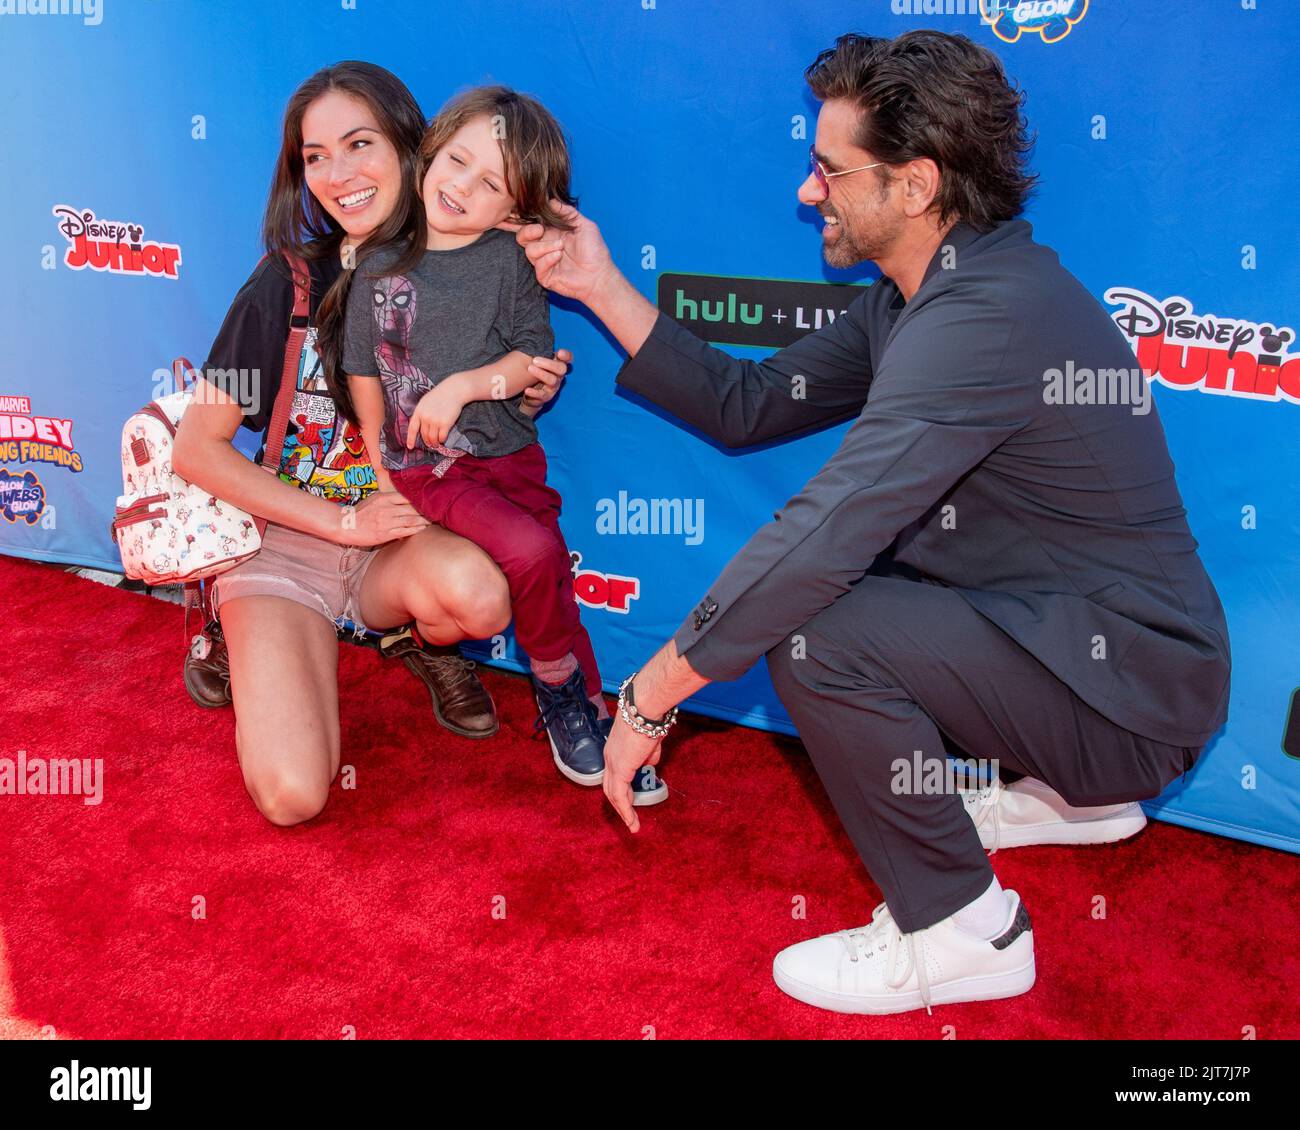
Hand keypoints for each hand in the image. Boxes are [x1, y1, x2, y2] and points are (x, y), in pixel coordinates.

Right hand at [330, 490, 428, 546]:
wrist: (346, 525)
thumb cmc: (360, 512)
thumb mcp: (374, 498)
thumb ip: (388, 498)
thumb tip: (403, 499)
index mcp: (384, 498)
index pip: (406, 497)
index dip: (419, 500)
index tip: (428, 502)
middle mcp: (387, 509)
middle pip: (411, 509)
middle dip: (424, 511)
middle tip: (434, 512)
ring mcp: (386, 522)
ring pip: (410, 520)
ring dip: (423, 521)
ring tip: (431, 521)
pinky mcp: (385, 534)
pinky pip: (404, 531)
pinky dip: (415, 529)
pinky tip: (422, 529)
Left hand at [407, 379, 467, 448]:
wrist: (453, 391)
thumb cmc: (440, 395)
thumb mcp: (425, 402)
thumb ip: (421, 413)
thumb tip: (420, 426)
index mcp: (419, 411)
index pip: (412, 428)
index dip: (410, 439)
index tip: (410, 447)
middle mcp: (425, 417)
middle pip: (424, 435)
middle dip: (427, 441)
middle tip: (430, 444)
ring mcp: (435, 420)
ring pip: (433, 438)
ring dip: (435, 443)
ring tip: (437, 443)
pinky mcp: (445, 423)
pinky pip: (442, 437)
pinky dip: (442, 440)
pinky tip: (443, 438)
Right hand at [499, 202, 615, 305]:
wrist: (600, 274)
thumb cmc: (595, 250)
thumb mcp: (583, 224)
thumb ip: (567, 212)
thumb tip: (550, 201)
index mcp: (551, 233)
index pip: (531, 224)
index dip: (520, 219)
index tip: (515, 212)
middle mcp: (545, 246)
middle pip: (522, 237)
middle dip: (527, 231)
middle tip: (540, 230)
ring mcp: (544, 262)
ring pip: (529, 251)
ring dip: (544, 247)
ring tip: (561, 247)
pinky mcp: (545, 276)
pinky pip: (538, 266)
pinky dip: (548, 259)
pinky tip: (559, 257)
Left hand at [518, 348, 571, 416]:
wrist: (531, 396)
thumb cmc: (535, 375)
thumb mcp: (538, 363)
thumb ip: (538, 353)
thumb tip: (531, 335)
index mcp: (557, 366)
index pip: (568, 359)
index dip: (566, 356)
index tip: (560, 353)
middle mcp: (558, 376)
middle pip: (561, 369)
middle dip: (549, 363)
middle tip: (535, 359)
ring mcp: (553, 388)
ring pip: (552, 381)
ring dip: (541, 374)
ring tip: (529, 369)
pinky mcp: (546, 398)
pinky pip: (542, 395)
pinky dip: (534, 393)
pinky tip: (526, 389)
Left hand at [602, 713, 663, 833]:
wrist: (644, 707)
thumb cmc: (649, 717)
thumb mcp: (651, 740)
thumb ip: (649, 755)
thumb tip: (650, 765)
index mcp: (614, 748)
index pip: (614, 773)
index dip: (620, 786)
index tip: (629, 797)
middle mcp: (609, 756)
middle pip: (609, 785)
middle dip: (619, 802)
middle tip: (629, 816)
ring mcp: (613, 763)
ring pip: (613, 794)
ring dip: (623, 811)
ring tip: (633, 825)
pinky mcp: (620, 769)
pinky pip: (620, 796)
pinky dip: (625, 810)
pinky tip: (632, 821)